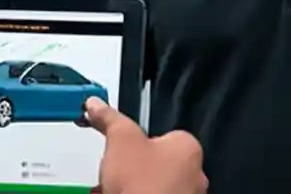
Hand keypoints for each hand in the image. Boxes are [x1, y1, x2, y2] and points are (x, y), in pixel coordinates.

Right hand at [84, 97, 207, 193]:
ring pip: (152, 188)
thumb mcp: (121, 140)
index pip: (162, 136)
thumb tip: (97, 105)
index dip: (137, 141)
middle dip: (130, 169)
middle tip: (111, 172)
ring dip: (129, 188)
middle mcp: (193, 176)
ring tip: (107, 190)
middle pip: (155, 165)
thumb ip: (110, 120)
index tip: (118, 144)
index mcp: (187, 149)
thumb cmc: (144, 186)